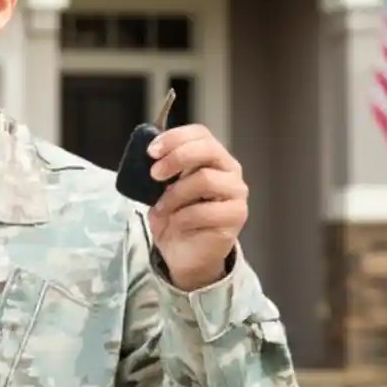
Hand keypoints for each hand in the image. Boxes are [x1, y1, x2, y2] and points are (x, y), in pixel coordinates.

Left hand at [145, 124, 247, 290]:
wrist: (185, 253)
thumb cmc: (175, 217)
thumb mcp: (161, 190)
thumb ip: (162, 171)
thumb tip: (150, 157)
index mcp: (212, 157)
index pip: (201, 134)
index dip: (175, 137)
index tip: (151, 151)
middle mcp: (229, 170)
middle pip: (208, 150)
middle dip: (177, 158)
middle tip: (154, 174)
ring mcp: (236, 193)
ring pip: (205, 179)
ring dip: (176, 194)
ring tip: (162, 208)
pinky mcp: (236, 215)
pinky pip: (205, 211)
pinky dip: (182, 217)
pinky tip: (175, 224)